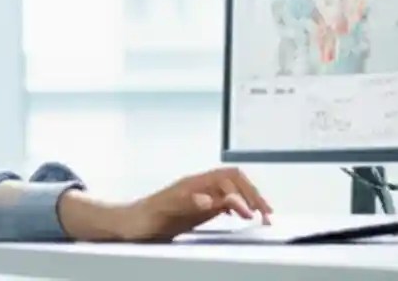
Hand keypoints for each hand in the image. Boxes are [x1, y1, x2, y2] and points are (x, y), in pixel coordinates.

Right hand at [59, 167, 271, 241]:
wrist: (130, 222)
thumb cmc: (163, 218)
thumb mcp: (198, 212)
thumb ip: (217, 207)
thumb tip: (244, 206)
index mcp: (202, 186)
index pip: (234, 177)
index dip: (254, 192)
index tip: (267, 212)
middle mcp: (194, 184)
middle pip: (230, 175)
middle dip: (251, 193)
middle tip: (263, 214)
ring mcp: (180, 192)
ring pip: (212, 182)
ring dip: (234, 195)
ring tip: (246, 212)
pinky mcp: (165, 204)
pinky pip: (184, 198)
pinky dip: (197, 199)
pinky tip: (207, 203)